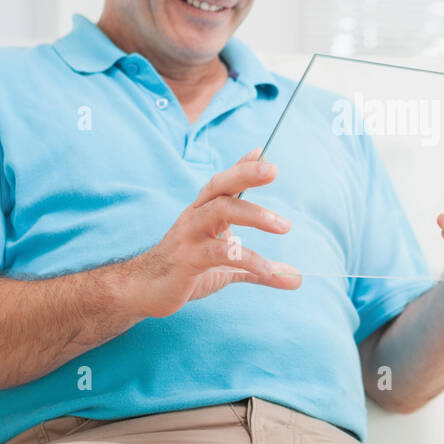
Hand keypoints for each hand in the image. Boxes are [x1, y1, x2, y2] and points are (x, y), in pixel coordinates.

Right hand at [128, 147, 300, 317]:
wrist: (145, 290)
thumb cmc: (188, 268)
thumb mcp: (227, 263)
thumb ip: (260, 265)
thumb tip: (298, 278)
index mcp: (204, 211)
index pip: (224, 182)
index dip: (243, 166)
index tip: (263, 152)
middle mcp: (195, 216)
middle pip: (220, 186)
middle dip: (246, 174)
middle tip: (274, 169)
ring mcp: (189, 236)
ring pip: (220, 211)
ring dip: (254, 215)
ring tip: (284, 225)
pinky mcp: (187, 259)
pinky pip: (220, 253)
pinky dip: (248, 259)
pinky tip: (269, 271)